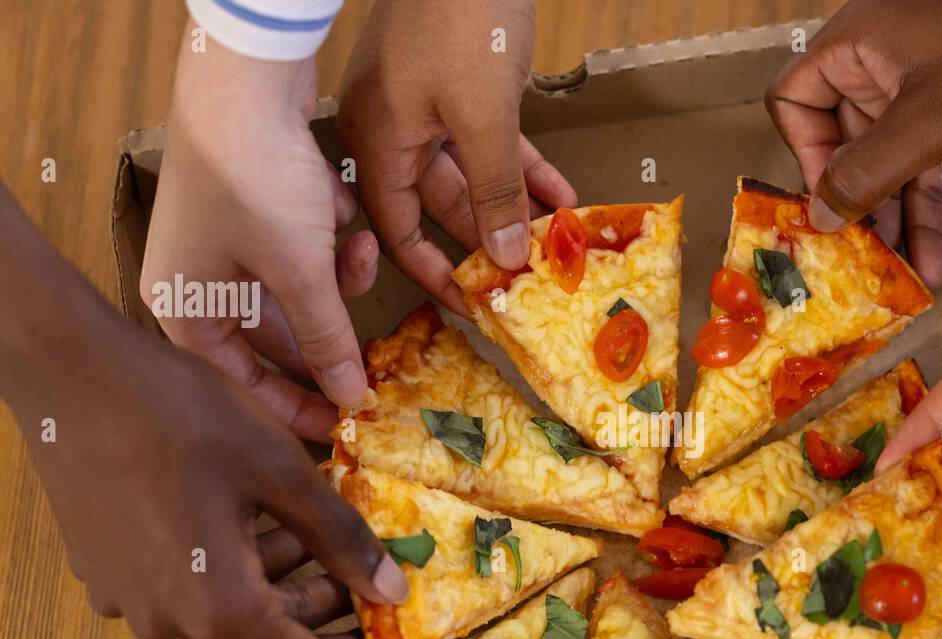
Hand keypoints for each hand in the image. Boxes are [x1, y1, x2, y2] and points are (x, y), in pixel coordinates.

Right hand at [2, 188, 406, 638]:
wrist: (72, 373)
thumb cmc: (184, 416)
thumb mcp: (283, 473)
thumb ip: (342, 539)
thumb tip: (395, 591)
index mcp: (221, 610)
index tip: (387, 636)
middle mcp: (169, 621)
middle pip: (265, 629)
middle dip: (319, 595)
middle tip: (361, 554)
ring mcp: (129, 597)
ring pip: (226, 599)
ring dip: (275, 567)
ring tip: (307, 516)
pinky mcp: (104, 569)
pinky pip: (183, 578)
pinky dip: (226, 554)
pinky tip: (245, 506)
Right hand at [142, 24, 377, 438]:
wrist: (246, 85)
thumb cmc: (257, 186)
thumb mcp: (300, 273)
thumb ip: (327, 339)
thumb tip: (350, 396)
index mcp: (186, 310)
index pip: (242, 382)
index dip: (295, 406)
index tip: (343, 426)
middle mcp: (198, 281)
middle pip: (277, 334)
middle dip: (332, 327)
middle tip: (380, 357)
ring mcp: (225, 242)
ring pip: (300, 287)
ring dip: (338, 272)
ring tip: (358, 245)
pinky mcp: (256, 208)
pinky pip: (303, 246)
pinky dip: (326, 232)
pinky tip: (334, 202)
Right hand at [338, 0, 575, 306]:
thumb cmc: (462, 22)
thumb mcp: (483, 117)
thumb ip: (495, 191)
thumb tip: (506, 257)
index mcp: (377, 142)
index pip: (400, 232)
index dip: (436, 274)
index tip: (475, 305)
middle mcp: (394, 131)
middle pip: (442, 207)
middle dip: (489, 242)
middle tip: (531, 280)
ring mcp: (427, 107)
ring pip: (474, 176)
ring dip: (515, 207)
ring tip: (558, 243)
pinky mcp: (461, 88)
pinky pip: (493, 144)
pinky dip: (524, 168)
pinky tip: (563, 197)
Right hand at [766, 0, 941, 287]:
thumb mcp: (931, 120)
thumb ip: (867, 171)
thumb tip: (819, 215)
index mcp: (862, 44)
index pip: (797, 99)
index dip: (805, 152)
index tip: (826, 202)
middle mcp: (884, 69)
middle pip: (839, 145)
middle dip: (849, 203)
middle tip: (851, 258)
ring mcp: (923, 99)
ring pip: (885, 170)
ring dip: (889, 222)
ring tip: (889, 275)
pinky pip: (926, 178)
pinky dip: (926, 218)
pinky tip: (929, 262)